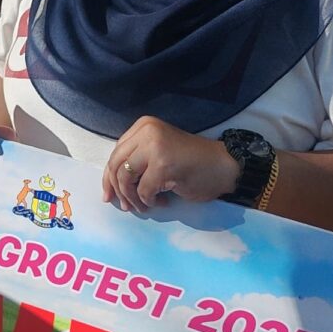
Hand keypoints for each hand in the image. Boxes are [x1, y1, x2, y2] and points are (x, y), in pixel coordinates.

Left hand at [103, 115, 237, 211]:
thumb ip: (136, 160)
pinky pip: (143, 191)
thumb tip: (110, 186)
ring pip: (126, 179)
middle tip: (125, 206)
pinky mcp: (163, 165)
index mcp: (144, 126)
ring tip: (145, 205)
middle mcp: (147, 132)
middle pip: (116, 165)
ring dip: (133, 198)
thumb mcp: (157, 152)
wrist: (222, 166)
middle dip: (118, 190)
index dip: (109, 177)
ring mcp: (155, 147)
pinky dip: (149, 201)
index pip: (116, 153)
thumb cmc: (191, 162)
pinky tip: (162, 201)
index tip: (109, 195)